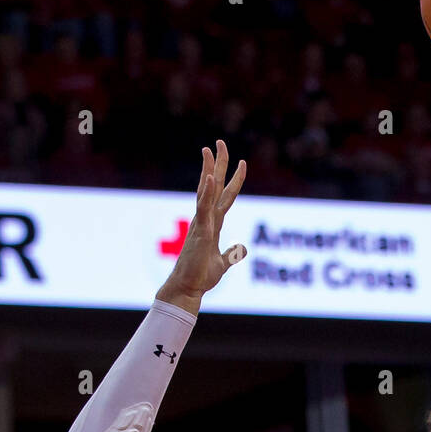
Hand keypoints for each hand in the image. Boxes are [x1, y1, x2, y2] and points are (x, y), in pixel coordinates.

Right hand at [156, 139, 246, 313]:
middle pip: (215, 186)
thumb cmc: (201, 278)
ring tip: (210, 149)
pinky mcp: (200, 232)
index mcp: (213, 224)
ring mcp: (203, 224)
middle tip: (219, 142)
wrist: (188, 289)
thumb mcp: (223, 263)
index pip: (225, 197)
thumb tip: (242, 248)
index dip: (234, 179)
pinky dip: (206, 193)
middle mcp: (207, 220)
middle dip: (219, 164)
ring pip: (208, 191)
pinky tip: (209, 177)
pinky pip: (203, 209)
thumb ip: (232, 253)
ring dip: (210, 170)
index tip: (241, 162)